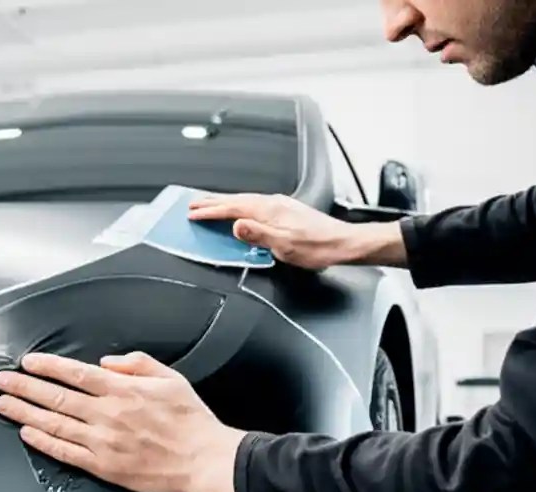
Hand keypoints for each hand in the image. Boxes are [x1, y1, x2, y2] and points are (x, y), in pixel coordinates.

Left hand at [0, 351, 245, 491]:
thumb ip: (137, 364)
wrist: (203, 460)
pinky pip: (65, 453)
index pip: (75, 374)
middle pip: (56, 397)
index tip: (29, 362)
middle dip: (25, 387)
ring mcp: (103, 442)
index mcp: (123, 391)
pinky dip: (43, 442)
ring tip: (5, 405)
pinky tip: (28, 434)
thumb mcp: (171, 378)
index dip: (48, 366)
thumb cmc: (190, 422)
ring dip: (25, 413)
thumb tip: (107, 363)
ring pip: (55, 424)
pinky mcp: (103, 466)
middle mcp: (108, 415)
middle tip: (3, 382)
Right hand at [188, 192, 407, 269]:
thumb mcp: (285, 245)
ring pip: (244, 200)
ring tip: (209, 205)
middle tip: (193, 204)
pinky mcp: (285, 210)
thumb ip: (258, 235)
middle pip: (236, 200)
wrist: (342, 242)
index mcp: (270, 210)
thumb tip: (236, 226)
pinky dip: (239, 206)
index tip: (193, 213)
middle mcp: (273, 203)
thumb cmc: (317, 247)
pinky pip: (254, 204)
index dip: (211, 211)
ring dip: (225, 203)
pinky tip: (239, 211)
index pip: (233, 208)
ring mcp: (279, 205)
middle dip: (212, 202)